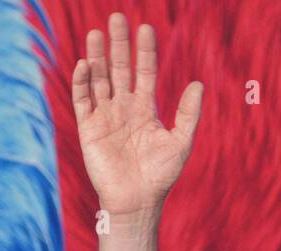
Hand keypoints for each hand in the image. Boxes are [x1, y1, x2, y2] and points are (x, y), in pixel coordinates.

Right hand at [70, 12, 203, 219]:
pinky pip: (83, 100)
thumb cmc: (160, 176)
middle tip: (117, 18)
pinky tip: (85, 64)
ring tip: (97, 32)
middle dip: (118, 45)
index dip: (145, 52)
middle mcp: (124, 108)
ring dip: (97, 56)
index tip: (145, 29)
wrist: (137, 201)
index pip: (144, 73)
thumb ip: (188, 114)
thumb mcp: (180, 143)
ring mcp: (105, 116)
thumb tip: (198, 84)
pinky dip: (82, 82)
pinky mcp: (88, 128)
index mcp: (145, 109)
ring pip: (99, 79)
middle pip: (119, 69)